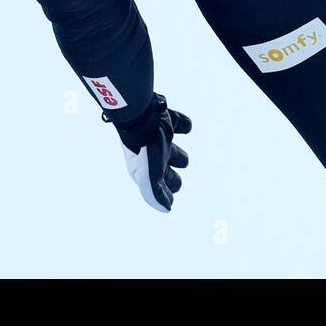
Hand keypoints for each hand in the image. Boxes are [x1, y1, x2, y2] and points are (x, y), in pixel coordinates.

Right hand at [108, 93, 191, 211]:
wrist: (138, 115)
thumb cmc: (143, 148)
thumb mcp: (148, 176)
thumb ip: (155, 195)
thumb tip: (167, 209)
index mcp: (148, 169)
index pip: (160, 185)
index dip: (166, 194)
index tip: (172, 201)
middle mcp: (154, 154)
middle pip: (165, 169)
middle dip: (172, 178)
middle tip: (177, 183)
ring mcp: (160, 137)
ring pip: (171, 148)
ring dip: (177, 154)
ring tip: (184, 159)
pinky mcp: (166, 120)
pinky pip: (178, 122)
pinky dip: (183, 124)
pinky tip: (187, 126)